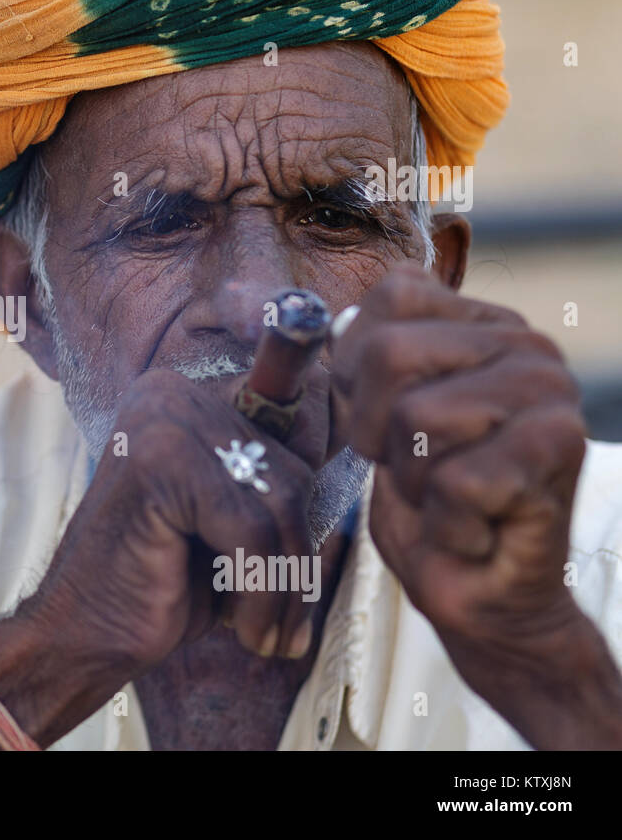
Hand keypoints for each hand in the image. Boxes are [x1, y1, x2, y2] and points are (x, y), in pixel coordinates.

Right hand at [23, 367, 343, 677]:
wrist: (83, 635)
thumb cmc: (160, 585)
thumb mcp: (230, 528)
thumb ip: (277, 494)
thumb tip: (363, 477)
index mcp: (183, 397)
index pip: (286, 450)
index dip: (299, 526)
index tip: (299, 588)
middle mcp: (169, 394)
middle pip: (287, 475)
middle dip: (298, 560)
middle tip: (288, 626)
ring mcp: (161, 422)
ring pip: (276, 504)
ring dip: (285, 586)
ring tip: (270, 637)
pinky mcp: (159, 465)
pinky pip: (250, 531)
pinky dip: (261, 594)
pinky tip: (246, 633)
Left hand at [330, 265, 621, 746]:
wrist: (478, 593)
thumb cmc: (427, 504)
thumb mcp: (375, 420)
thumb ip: (362, 363)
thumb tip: (330, 324)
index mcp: (482, 323)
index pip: (394, 294)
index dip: (360, 368)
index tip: (385, 422)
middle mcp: (526, 344)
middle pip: (390, 352)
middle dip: (377, 430)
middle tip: (418, 470)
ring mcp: (548, 392)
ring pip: (416, 416)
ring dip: (414, 479)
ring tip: (449, 497)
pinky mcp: (558, 446)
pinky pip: (453, 480)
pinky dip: (446, 522)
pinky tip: (476, 528)